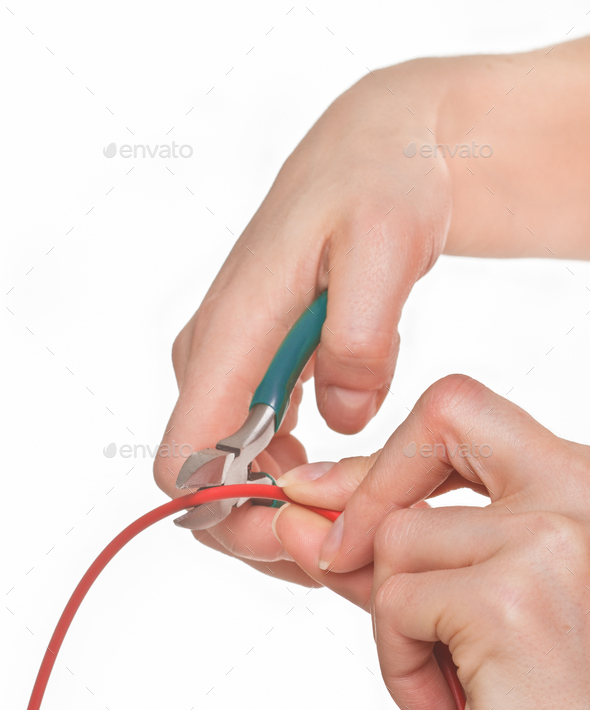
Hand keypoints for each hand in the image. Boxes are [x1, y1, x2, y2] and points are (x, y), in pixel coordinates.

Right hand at [155, 37, 589, 582]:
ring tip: (357, 506)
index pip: (184, 459)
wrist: (375, 158)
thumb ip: (361, 338)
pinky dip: (294, 479)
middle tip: (349, 531)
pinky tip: (344, 477)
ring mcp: (229, 364)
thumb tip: (345, 416)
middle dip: (268, 526)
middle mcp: (213, 357)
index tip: (306, 528)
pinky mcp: (252, 368)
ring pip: (230, 474)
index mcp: (230, 334)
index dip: (233, 518)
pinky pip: (255, 448)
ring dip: (285, 508)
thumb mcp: (385, 246)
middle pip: (206, 484)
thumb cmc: (379, 188)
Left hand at [274, 375, 589, 709]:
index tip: (335, 495)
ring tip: (440, 675)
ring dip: (393, 621)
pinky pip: (395, 599)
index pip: (467, 413)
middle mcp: (577, 498)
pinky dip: (400, 661)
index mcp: (573, 492)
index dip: (392, 452)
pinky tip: (446, 704)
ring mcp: (551, 540)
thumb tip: (307, 515)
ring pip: (397, 535)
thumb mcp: (462, 612)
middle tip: (339, 556)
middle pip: (443, 416)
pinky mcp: (511, 597)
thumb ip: (393, 555)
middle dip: (370, 487)